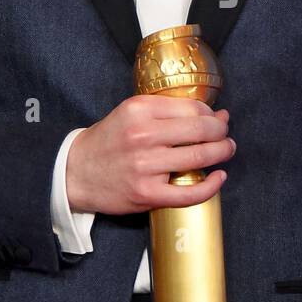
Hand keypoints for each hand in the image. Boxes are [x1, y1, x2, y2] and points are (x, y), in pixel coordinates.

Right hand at [66, 95, 234, 215]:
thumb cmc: (108, 141)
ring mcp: (145, 166)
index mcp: (139, 110)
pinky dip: (212, 186)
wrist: (75, 172)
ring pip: (200, 157)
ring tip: (226, 151)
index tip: (216, 120)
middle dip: (222, 132)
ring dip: (222, 153)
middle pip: (201, 130)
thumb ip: (168, 111)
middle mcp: (143, 135)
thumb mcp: (130, 114)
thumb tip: (215, 114)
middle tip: (226, 136)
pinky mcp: (147, 193)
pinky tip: (219, 178)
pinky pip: (190, 193)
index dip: (211, 115)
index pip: (191, 108)